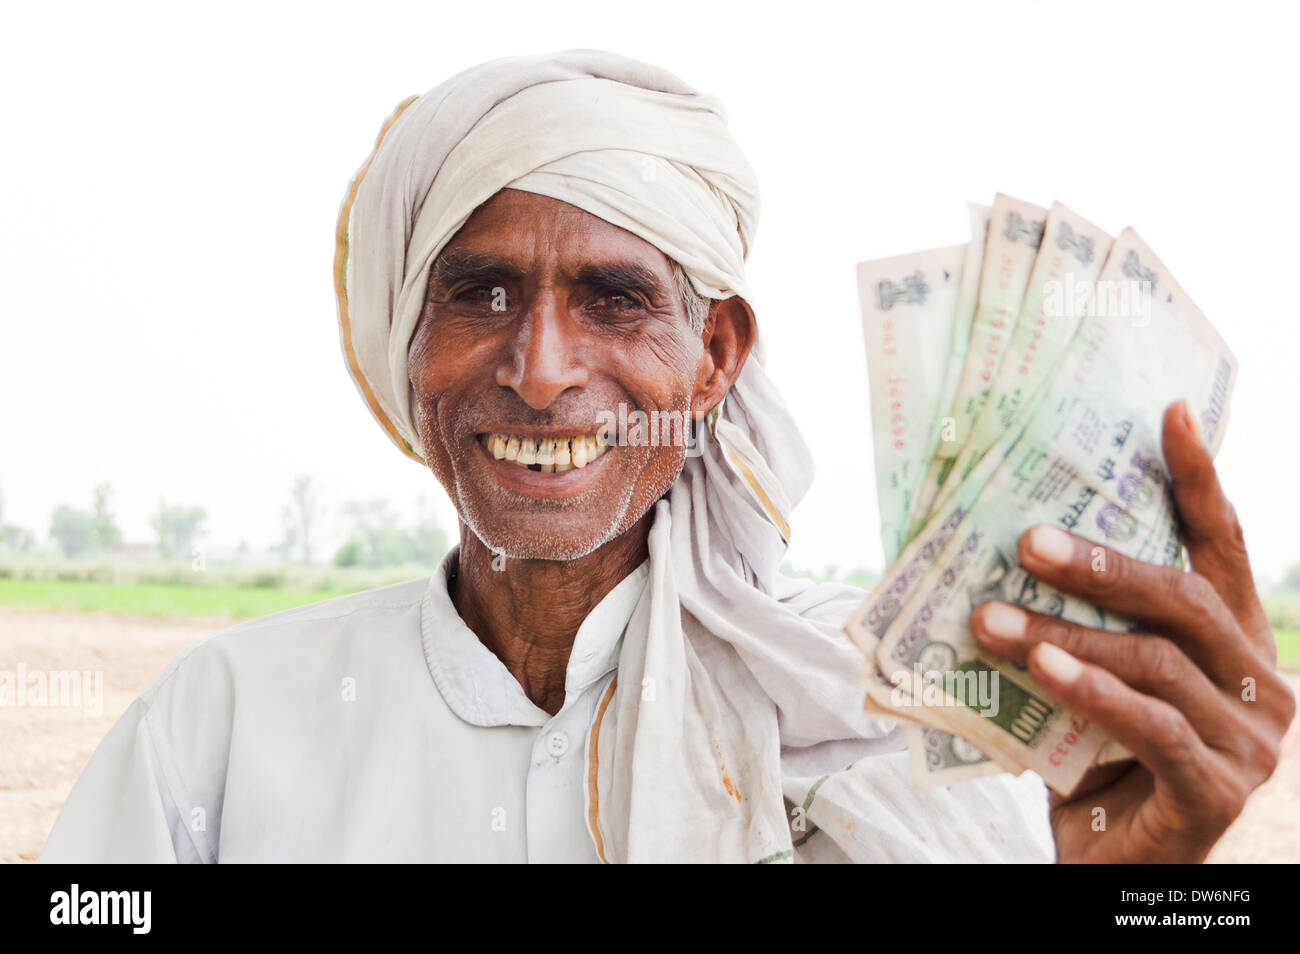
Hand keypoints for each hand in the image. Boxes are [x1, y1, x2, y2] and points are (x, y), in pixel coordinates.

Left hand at [969, 400, 1294, 862]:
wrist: (1117, 868)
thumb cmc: (1101, 763)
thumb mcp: (1091, 681)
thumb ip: (1075, 626)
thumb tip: (991, 556)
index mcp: (1231, 642)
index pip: (1222, 547)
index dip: (1198, 480)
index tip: (1169, 413)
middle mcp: (1257, 682)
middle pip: (1184, 597)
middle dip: (1102, 563)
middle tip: (1025, 540)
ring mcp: (1248, 741)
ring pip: (1157, 661)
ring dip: (1068, 633)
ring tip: (991, 617)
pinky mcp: (1218, 792)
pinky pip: (1156, 727)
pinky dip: (1095, 693)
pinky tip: (1043, 669)